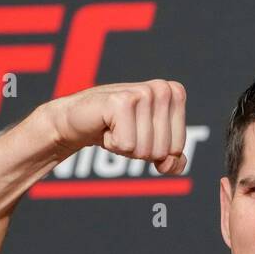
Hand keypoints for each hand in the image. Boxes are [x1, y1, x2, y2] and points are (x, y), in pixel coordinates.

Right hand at [45, 79, 187, 173]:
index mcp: (175, 94)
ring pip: (145, 150)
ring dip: (125, 147)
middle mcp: (162, 89)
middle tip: (124, 130)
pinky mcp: (121, 101)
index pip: (177, 149)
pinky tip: (105, 126)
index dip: (155, 152)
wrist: (77, 120)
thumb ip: (172, 161)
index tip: (138, 133)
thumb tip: (169, 164)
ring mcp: (143, 92)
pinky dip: (112, 144)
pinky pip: (127, 146)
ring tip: (114, 127)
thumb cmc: (117, 130)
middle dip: (140, 150)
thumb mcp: (151, 148)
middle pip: (162, 151)